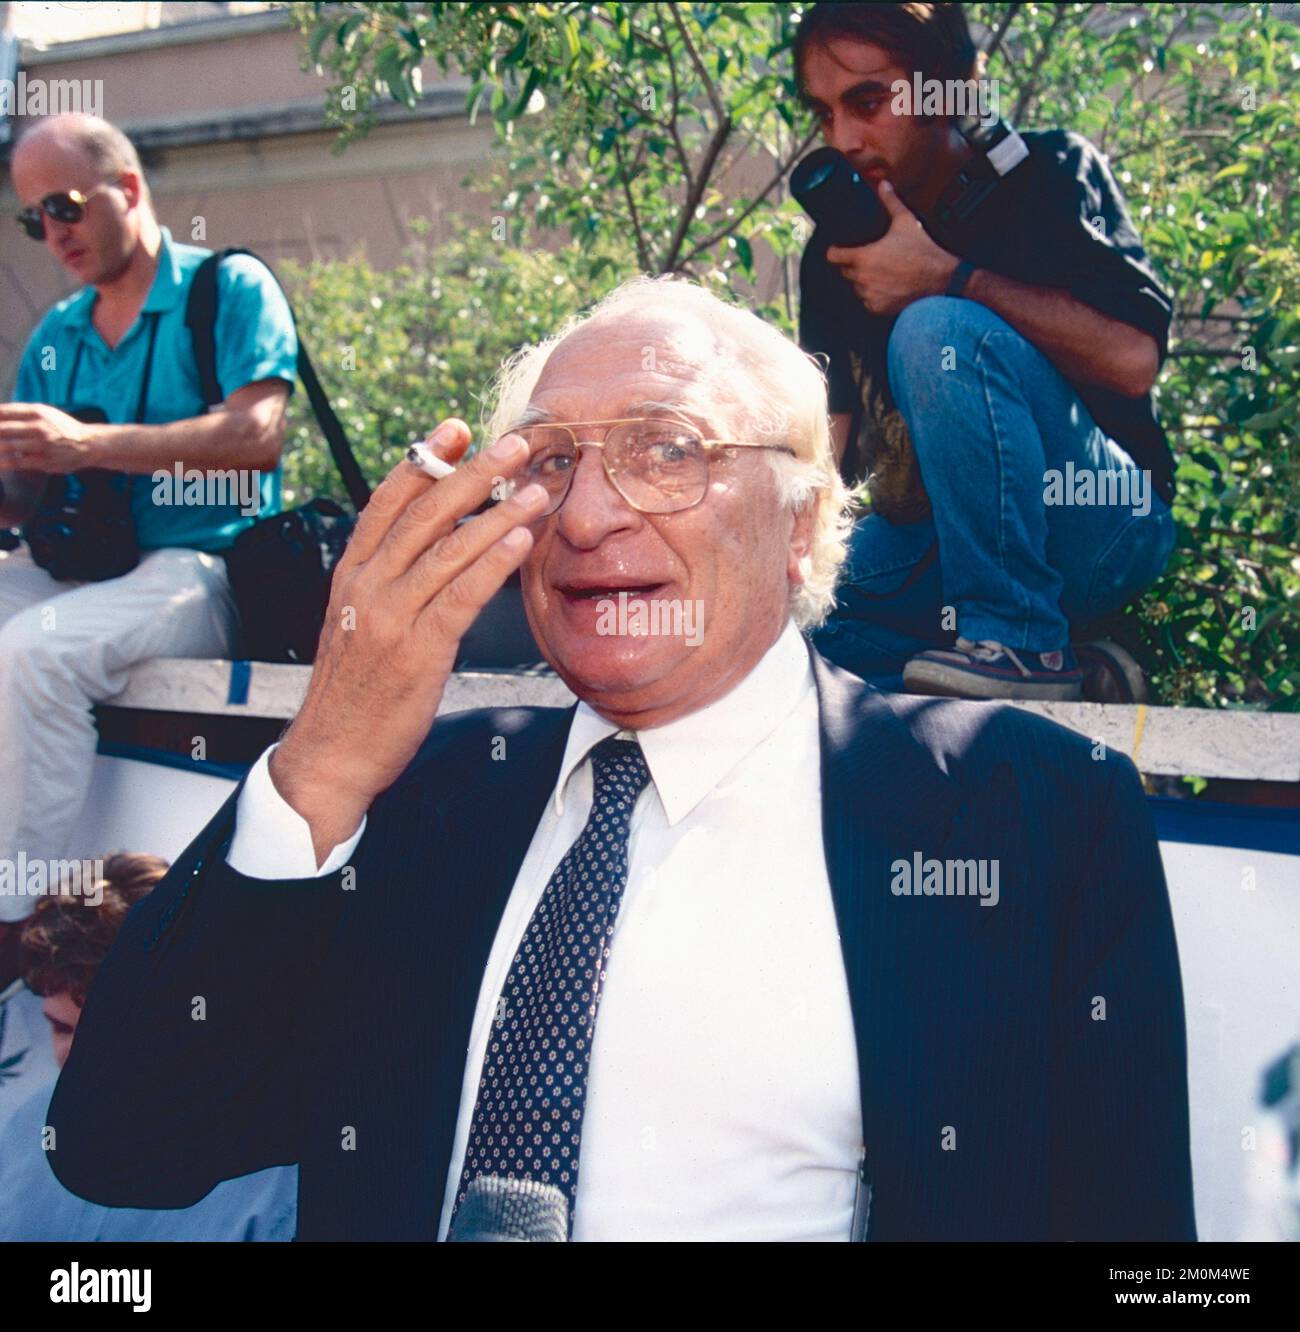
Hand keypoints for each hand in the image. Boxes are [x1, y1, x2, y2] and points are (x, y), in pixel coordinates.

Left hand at [0, 403, 100, 471]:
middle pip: (2, 429)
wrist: (89, 444)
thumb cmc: (63, 428)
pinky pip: (17, 462)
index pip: (4, 412)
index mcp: (37, 412)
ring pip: (7, 446)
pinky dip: (3, 463)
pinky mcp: (44, 461)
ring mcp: (41, 445)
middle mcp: (39, 427)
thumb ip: (22, 413)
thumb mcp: (45, 413)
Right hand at [268, 419, 547, 858]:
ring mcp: (389, 617)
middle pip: (424, 513)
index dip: (424, 459)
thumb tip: (436, 543)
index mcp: (351, 573)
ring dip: (497, 513)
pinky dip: (492, 564)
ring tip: (535, 488)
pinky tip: (520, 542)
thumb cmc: (354, 692)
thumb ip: (390, 581)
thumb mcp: (359, 622)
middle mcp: (367, 586)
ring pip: (448, 549)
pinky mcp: (417, 652)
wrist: (331, 753)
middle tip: (514, 443)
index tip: (456, 428)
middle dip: (473, 472)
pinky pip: (460, 597)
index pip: (388, 500)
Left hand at [826, 180, 961, 317]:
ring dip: (863, 281)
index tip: (837, 250)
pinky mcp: (877, 308)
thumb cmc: (922, 251)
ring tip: (880, 272)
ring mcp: (869, 295)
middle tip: (869, 258)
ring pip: (856, 287)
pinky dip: (873, 296)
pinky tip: (886, 286)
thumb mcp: (906, 222)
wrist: (940, 280)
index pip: (833, 256)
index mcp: (863, 257)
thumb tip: (883, 184)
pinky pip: (867, 302)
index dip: (834, 252)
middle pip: (845, 272)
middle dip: (853, 265)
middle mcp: (862, 278)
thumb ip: (891, 201)